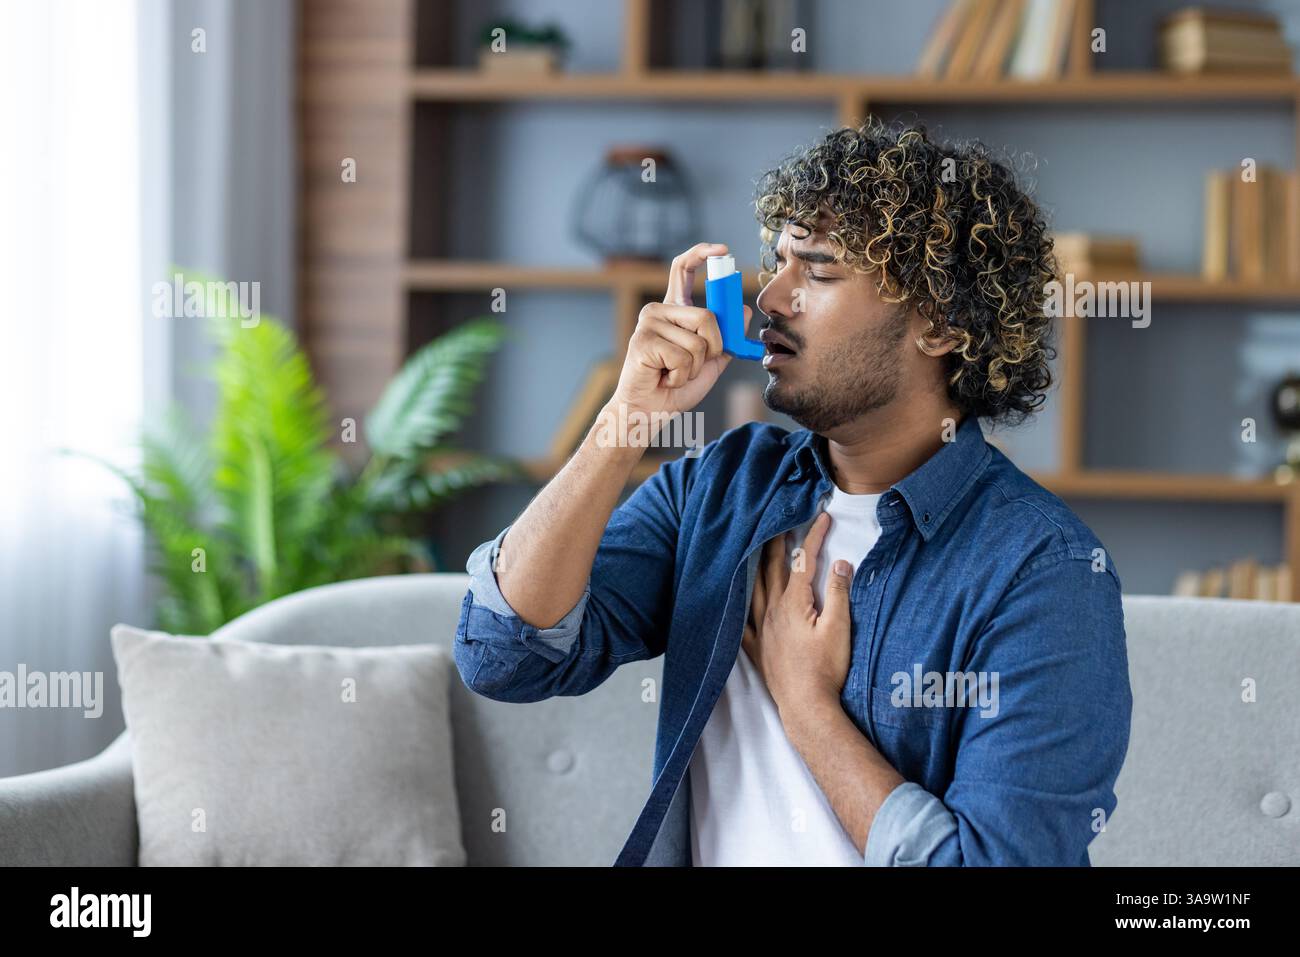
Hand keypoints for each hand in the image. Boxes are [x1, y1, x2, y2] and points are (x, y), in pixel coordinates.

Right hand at [609, 242, 742, 418]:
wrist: (648, 413)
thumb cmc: (674, 387)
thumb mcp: (710, 361)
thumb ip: (726, 338)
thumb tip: (743, 310)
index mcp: (673, 310)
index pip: (682, 269)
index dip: (702, 254)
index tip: (723, 251)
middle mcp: (659, 311)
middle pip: (707, 316)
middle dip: (714, 347)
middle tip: (694, 366)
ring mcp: (648, 324)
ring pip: (698, 340)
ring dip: (696, 367)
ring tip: (675, 374)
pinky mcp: (643, 341)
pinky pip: (683, 357)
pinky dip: (682, 376)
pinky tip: (665, 378)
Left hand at [742, 511, 853, 722]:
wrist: (807, 706)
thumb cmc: (826, 669)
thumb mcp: (840, 629)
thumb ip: (839, 593)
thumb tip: (841, 563)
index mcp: (793, 603)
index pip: (803, 561)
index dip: (814, 536)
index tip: (823, 517)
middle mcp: (771, 611)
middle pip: (773, 568)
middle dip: (780, 541)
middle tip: (783, 519)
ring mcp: (760, 629)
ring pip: (754, 587)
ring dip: (758, 563)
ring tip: (758, 546)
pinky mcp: (755, 647)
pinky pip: (741, 618)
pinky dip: (740, 601)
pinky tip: (737, 596)